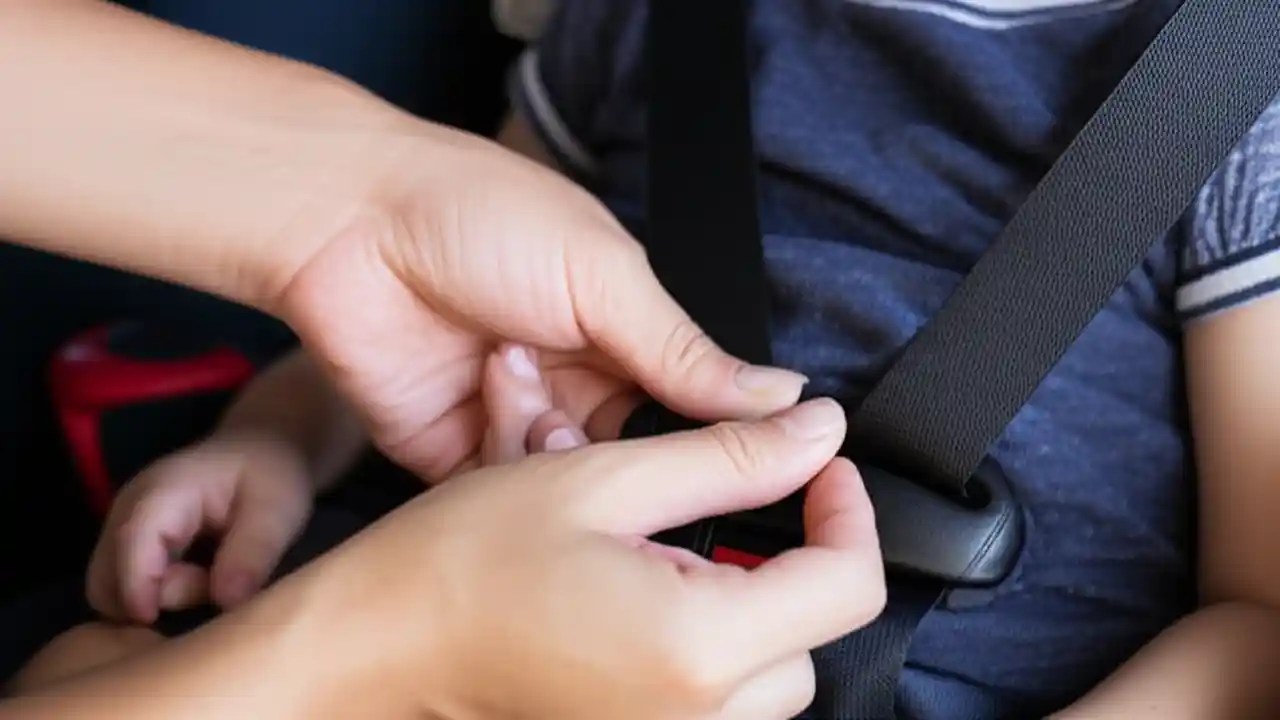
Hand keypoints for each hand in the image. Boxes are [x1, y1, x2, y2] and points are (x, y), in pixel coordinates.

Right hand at [86, 433, 313, 623]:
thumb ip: (253, 554)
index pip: (131, 543)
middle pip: (105, 578)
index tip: (153, 621)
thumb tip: (226, 602)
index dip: (136, 587)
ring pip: (112, 589)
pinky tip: (198, 581)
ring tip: (210, 580)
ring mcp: (124, 528)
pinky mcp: (131, 546)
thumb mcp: (277, 510)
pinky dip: (155, 598)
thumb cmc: (271, 475)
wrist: (261, 449)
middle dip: (149, 600)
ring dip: (156, 601)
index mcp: (163, 492)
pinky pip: (126, 587)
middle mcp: (128, 510)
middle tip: (210, 586)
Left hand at [277, 127, 806, 480]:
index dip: (705, 441)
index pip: (689, 413)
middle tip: (603, 419)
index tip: (733, 466)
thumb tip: (784, 397)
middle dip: (622, 451)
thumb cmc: (479, 215)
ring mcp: (516, 421)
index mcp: (624, 333)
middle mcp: (576, 383)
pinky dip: (503, 459)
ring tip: (519, 369)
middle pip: (632, 459)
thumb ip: (687, 354)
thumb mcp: (604, 276)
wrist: (348, 222)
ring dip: (553, 440)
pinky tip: (488, 389)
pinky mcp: (459, 455)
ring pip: (570, 485)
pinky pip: (505, 494)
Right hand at [297, 399, 884, 719]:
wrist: (372, 647)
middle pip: (813, 638)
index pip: (846, 583)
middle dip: (791, 562)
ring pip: (771, 679)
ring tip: (671, 555)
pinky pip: (716, 706)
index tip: (819, 464)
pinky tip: (643, 603)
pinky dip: (706, 650)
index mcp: (696, 646)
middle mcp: (694, 719)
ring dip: (750, 609)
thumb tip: (816, 433)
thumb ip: (728, 458)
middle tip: (732, 506)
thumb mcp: (603, 479)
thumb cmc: (460, 563)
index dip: (848, 509)